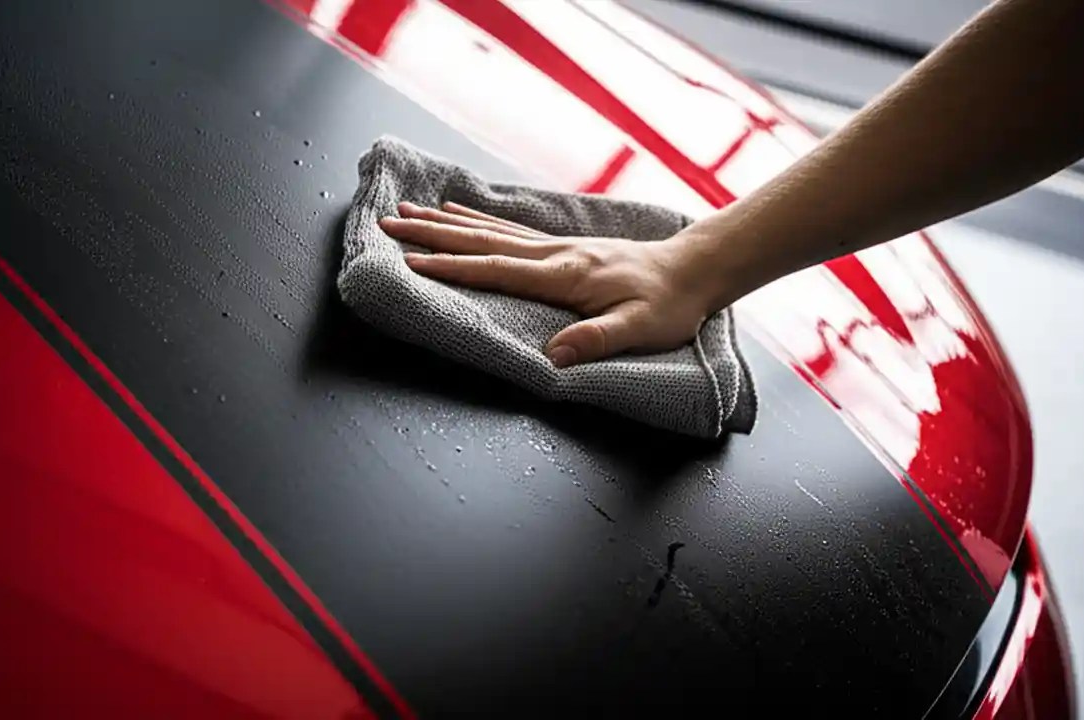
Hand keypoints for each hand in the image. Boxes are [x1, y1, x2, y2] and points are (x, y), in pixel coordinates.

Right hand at [378, 201, 726, 367]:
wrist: (693, 269)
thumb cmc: (669, 305)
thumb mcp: (639, 329)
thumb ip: (595, 340)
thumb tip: (552, 358)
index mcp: (565, 275)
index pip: (497, 270)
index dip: (452, 267)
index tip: (413, 260)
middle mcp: (554, 254)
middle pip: (482, 242)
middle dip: (433, 234)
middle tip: (390, 223)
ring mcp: (556, 246)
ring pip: (491, 231)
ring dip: (448, 222)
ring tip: (411, 211)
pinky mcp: (561, 247)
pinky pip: (510, 230)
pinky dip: (480, 219)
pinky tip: (460, 212)